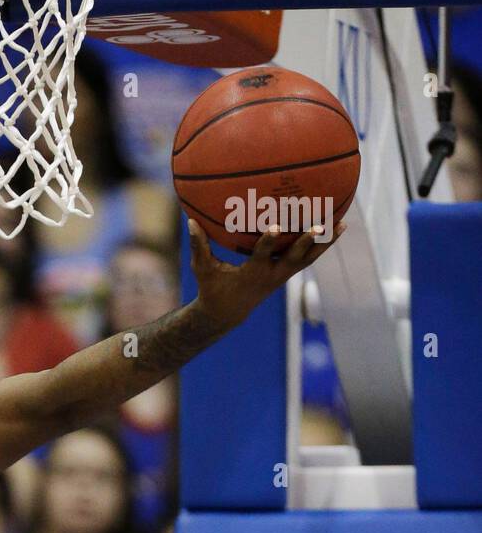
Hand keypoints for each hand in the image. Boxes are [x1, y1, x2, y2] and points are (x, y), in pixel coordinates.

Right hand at [190, 219, 344, 329]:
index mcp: (252, 274)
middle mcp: (272, 275)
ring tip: (342, 224)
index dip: (269, 242)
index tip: (275, 226)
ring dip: (325, 243)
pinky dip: (322, 244)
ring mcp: (283, 275)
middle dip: (307, 242)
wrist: (228, 312)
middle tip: (320, 225)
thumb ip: (199, 246)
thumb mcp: (202, 269)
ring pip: (309, 258)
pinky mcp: (287, 273)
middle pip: (295, 259)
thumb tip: (190, 220)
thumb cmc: (212, 288)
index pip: (262, 256)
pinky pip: (309, 257)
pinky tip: (336, 227)